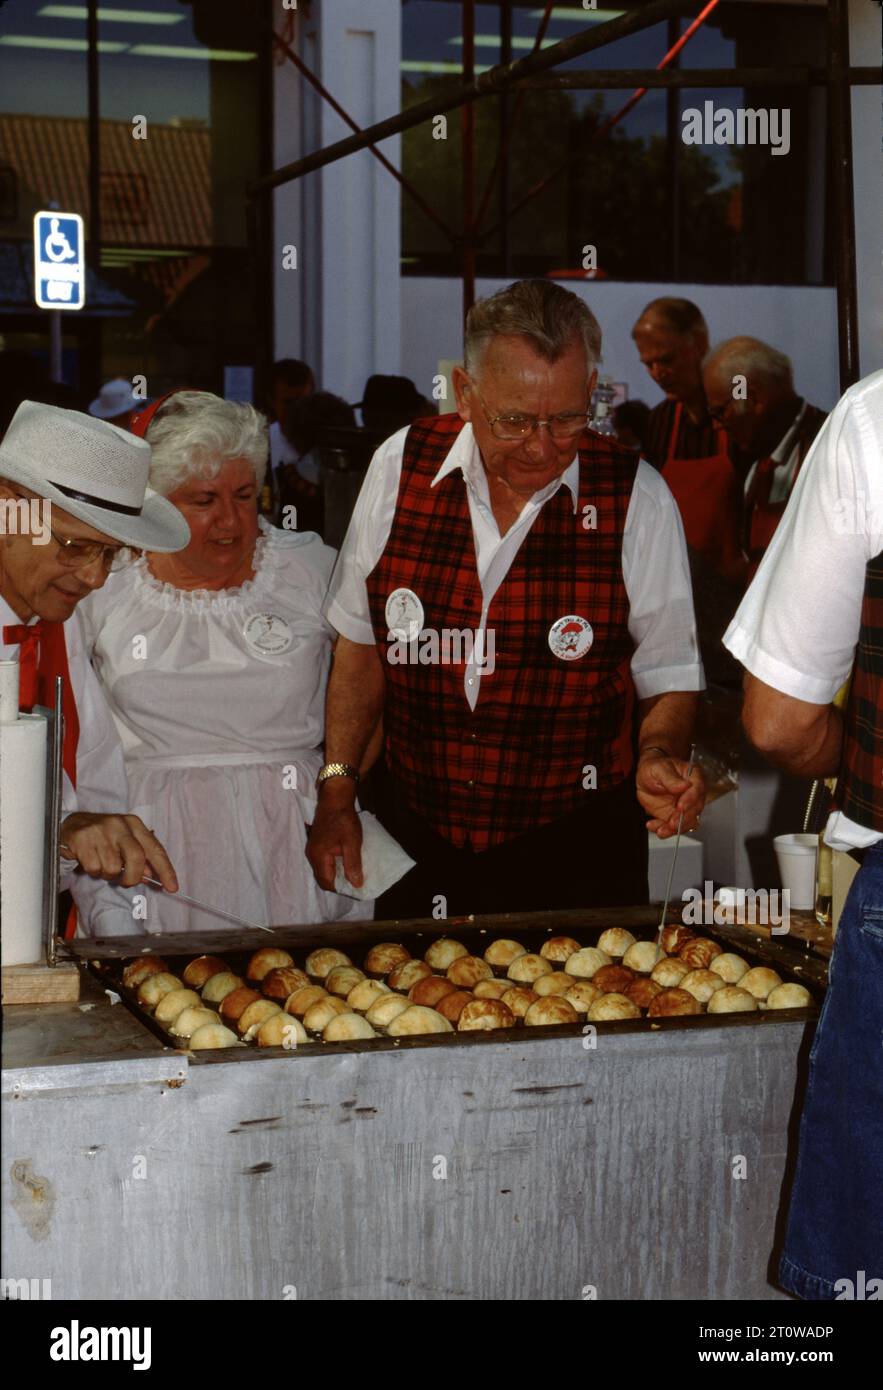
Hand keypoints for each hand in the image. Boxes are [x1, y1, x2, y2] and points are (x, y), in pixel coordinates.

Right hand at [59, 813, 177, 890]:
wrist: (70, 824)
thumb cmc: (103, 836)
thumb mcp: (124, 841)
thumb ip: (139, 857)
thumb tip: (149, 876)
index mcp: (134, 824)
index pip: (155, 849)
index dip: (165, 870)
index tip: (172, 887)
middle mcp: (119, 825)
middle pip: (136, 858)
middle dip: (133, 877)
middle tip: (126, 882)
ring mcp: (100, 831)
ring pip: (113, 868)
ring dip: (108, 874)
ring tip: (102, 863)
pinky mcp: (82, 839)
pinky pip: (94, 868)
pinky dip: (93, 871)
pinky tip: (89, 860)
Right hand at [306, 789, 362, 890]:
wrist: (334, 799)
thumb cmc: (344, 819)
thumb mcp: (352, 842)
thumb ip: (353, 864)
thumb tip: (357, 884)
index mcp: (319, 857)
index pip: (327, 883)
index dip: (341, 889)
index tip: (356, 888)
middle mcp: (312, 856)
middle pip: (323, 879)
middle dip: (339, 883)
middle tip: (355, 882)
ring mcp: (313, 850)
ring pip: (323, 871)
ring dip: (336, 875)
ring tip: (352, 873)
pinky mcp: (316, 845)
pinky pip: (323, 862)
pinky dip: (334, 866)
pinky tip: (346, 863)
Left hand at [636, 752, 704, 838]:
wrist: (645, 777)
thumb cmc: (655, 767)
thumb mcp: (659, 769)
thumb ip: (670, 779)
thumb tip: (684, 785)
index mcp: (694, 776)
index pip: (697, 789)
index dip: (690, 799)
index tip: (680, 806)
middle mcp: (693, 793)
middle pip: (695, 809)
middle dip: (683, 819)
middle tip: (671, 823)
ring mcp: (686, 806)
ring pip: (687, 822)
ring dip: (675, 829)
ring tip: (661, 830)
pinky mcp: (677, 816)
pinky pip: (675, 827)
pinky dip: (665, 830)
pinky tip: (654, 826)